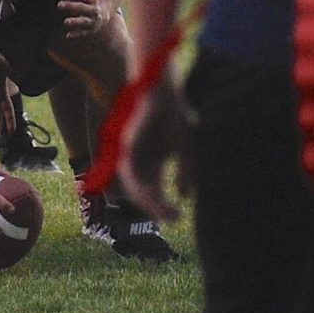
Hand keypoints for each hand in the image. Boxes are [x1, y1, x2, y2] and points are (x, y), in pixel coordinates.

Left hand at [56, 0, 108, 39]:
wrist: (103, 13)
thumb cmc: (84, 0)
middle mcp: (93, 9)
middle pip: (82, 7)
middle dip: (71, 6)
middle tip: (59, 5)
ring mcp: (93, 21)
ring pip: (84, 21)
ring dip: (75, 22)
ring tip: (65, 22)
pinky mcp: (90, 30)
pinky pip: (83, 33)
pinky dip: (76, 34)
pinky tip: (67, 36)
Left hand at [117, 75, 192, 223]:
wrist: (164, 93)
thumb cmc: (175, 118)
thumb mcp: (186, 150)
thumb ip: (186, 173)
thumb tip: (185, 197)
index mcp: (151, 163)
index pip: (153, 191)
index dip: (162, 206)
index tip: (177, 217)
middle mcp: (139, 161)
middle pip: (141, 192)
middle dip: (155, 207)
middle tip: (171, 219)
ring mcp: (131, 153)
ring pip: (133, 185)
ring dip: (146, 200)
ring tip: (162, 211)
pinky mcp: (127, 144)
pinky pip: (129, 170)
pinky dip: (139, 184)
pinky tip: (151, 193)